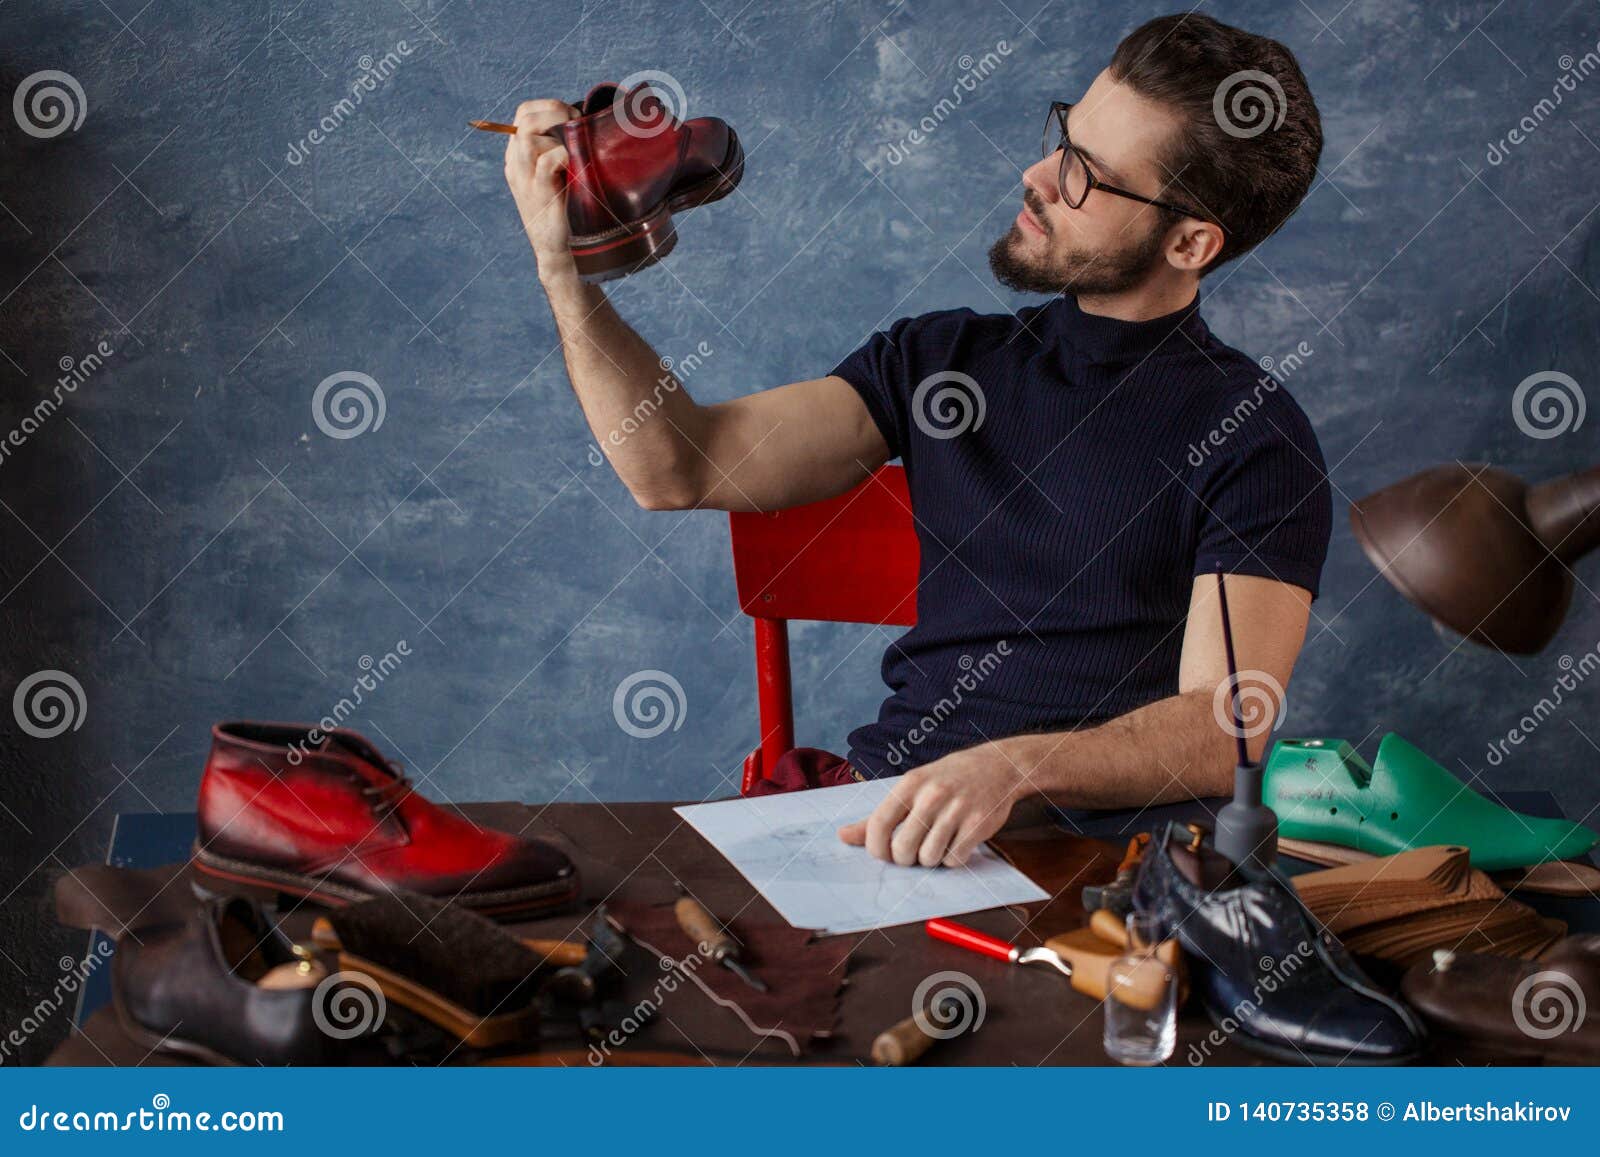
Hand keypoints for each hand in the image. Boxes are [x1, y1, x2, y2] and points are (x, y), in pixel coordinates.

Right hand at [503, 99, 576, 276]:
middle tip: (576, 121)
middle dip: (553, 110)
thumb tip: (588, 122)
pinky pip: (546, 160)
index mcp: (518, 156)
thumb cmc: (567, 211)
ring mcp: (524, 178)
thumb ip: (563, 150)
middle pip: (524, 117)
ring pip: (528, 134)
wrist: (560, 252)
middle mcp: (516, 163)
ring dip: (558, 129)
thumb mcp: (560, 175)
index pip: (523, 113)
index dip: (547, 106)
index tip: (572, 116)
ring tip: (576, 142)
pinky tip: (576, 162)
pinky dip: (564, 153)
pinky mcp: (539, 193)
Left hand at [837, 745, 1028, 866]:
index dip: (876, 849)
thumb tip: (842, 836)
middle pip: (903, 849)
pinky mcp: (978, 824)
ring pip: (929, 858)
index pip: (879, 825)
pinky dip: (952, 859)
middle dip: (905, 859)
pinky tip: (956, 843)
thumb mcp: (911, 787)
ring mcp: (957, 810)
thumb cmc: (947, 779)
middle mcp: (932, 795)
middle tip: (913, 852)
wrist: (998, 765)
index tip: (883, 854)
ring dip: (930, 860)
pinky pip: (954, 859)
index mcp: (910, 785)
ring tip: (937, 844)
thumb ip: (878, 815)